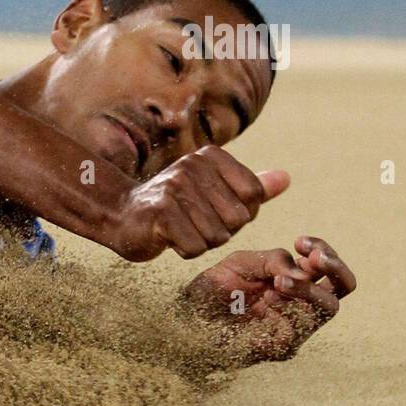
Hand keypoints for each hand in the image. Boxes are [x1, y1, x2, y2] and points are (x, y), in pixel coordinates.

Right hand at [108, 146, 288, 260]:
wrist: (120, 215)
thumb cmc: (172, 206)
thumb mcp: (212, 191)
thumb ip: (250, 187)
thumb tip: (286, 179)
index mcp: (211, 156)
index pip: (253, 197)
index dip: (238, 214)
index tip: (211, 210)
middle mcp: (193, 165)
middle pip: (238, 219)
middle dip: (220, 231)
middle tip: (193, 222)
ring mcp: (175, 187)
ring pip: (218, 236)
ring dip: (201, 242)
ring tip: (180, 229)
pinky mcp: (161, 212)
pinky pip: (195, 248)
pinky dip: (185, 250)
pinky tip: (169, 237)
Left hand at [182, 236, 355, 361]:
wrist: (184, 319)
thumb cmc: (211, 290)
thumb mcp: (242, 263)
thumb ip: (273, 260)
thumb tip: (305, 271)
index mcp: (292, 284)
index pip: (327, 269)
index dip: (323, 252)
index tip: (301, 241)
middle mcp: (298, 305)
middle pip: (343, 288)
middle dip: (335, 267)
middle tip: (313, 256)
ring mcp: (294, 327)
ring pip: (328, 306)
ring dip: (310, 287)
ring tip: (280, 280)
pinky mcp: (283, 346)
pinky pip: (305, 325)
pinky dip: (294, 303)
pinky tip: (273, 291)